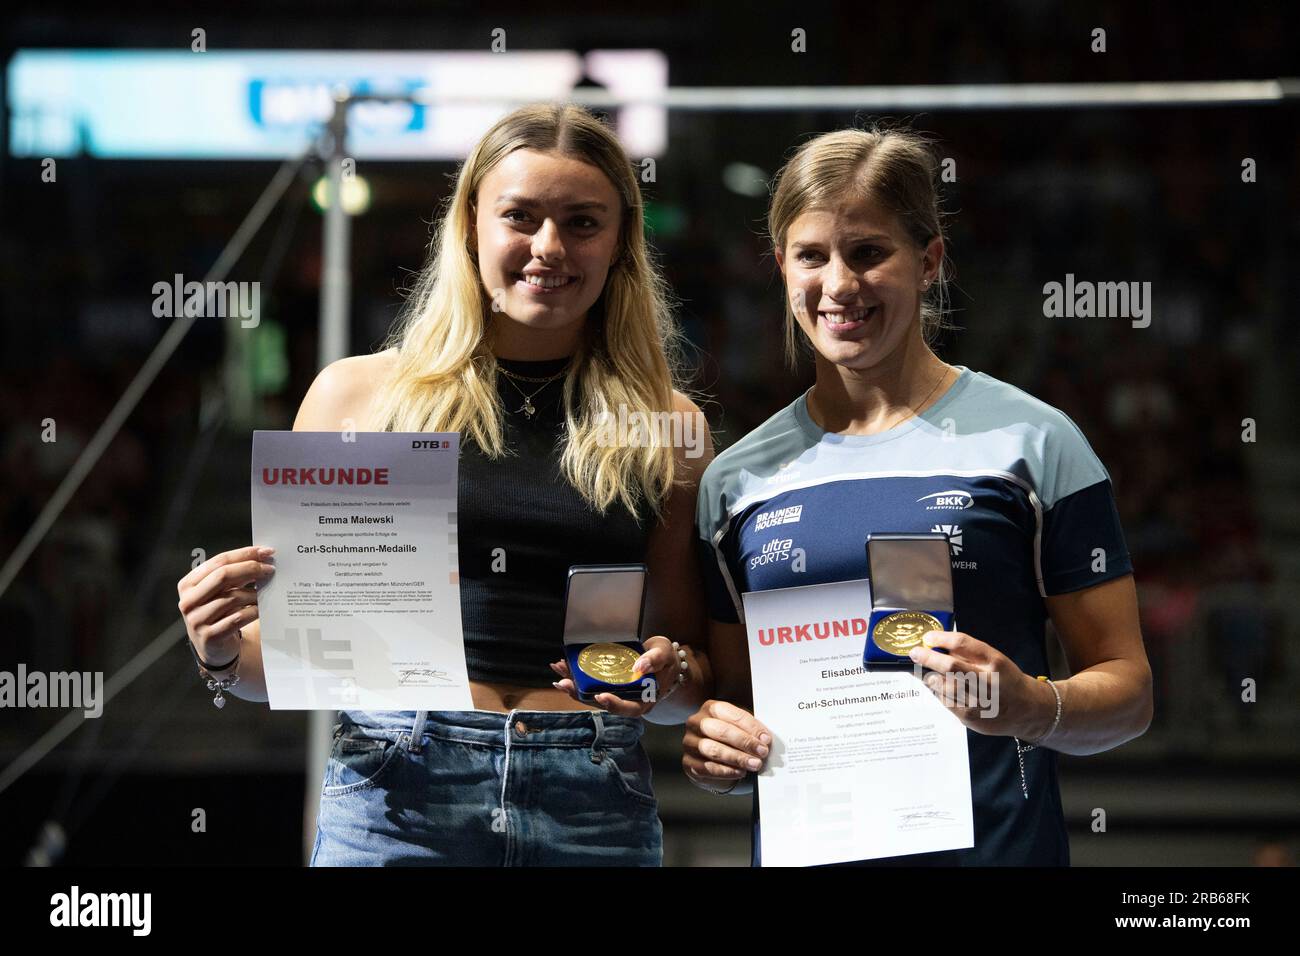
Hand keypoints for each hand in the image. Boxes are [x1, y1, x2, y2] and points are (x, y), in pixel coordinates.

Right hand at [177, 546, 274, 665]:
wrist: (214, 648)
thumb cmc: (220, 613)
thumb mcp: (220, 592)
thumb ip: (234, 575)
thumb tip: (262, 556)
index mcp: (188, 584)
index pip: (218, 561)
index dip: (244, 554)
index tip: (266, 551)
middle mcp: (188, 601)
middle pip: (223, 576)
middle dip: (250, 568)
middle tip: (270, 569)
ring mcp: (196, 620)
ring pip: (232, 598)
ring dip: (254, 593)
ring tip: (267, 592)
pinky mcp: (209, 637)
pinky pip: (238, 618)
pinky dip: (253, 611)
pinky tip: (262, 608)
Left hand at [549, 635, 678, 717]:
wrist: (661, 657)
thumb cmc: (665, 658)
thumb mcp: (665, 654)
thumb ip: (655, 660)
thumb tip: (639, 667)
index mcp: (644, 700)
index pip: (629, 708)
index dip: (614, 705)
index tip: (601, 696)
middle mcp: (626, 700)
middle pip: (601, 702)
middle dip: (580, 694)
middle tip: (565, 683)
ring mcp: (614, 692)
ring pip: (591, 693)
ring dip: (573, 683)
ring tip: (559, 670)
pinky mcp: (605, 682)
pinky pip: (589, 682)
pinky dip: (575, 675)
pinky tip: (563, 666)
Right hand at [682, 699, 771, 790]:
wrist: (714, 759)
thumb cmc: (729, 738)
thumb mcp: (740, 727)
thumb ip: (750, 730)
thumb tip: (764, 739)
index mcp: (710, 708)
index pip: (731, 714)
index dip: (750, 727)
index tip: (765, 739)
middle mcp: (696, 723)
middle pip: (721, 731)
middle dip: (744, 742)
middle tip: (761, 752)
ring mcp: (690, 743)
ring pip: (713, 750)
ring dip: (737, 758)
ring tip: (754, 764)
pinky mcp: (688, 762)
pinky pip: (707, 768)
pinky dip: (726, 771)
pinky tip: (740, 772)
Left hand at [907, 630, 1055, 738]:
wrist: (1026, 710)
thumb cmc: (1005, 679)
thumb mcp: (993, 660)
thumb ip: (967, 653)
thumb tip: (935, 644)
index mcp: (994, 662)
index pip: (963, 644)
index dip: (942, 638)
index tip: (928, 638)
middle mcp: (988, 682)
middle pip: (951, 666)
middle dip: (928, 658)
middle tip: (915, 653)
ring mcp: (979, 703)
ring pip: (944, 686)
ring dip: (930, 677)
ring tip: (926, 672)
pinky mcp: (970, 719)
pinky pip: (946, 702)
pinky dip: (938, 692)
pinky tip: (938, 687)